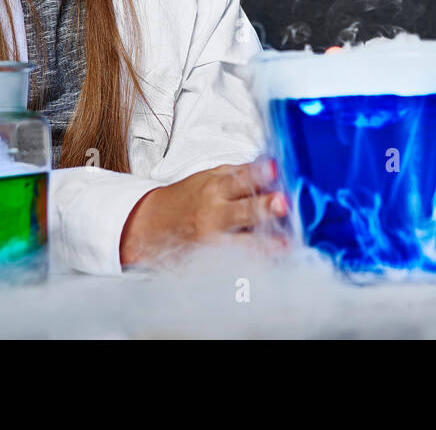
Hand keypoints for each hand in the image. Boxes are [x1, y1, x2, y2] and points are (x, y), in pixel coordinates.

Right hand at [120, 154, 288, 265]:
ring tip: (286, 245)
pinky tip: (270, 266)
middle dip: (264, 208)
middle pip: (244, 211)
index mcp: (214, 189)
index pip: (240, 179)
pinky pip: (233, 268)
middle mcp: (214, 216)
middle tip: (283, 204)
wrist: (149, 226)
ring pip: (242, 245)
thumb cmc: (186, 199)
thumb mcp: (209, 178)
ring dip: (266, 245)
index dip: (258, 174)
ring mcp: (211, 243)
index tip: (275, 170)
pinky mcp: (208, 264)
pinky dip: (252, 267)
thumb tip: (273, 168)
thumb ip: (240, 174)